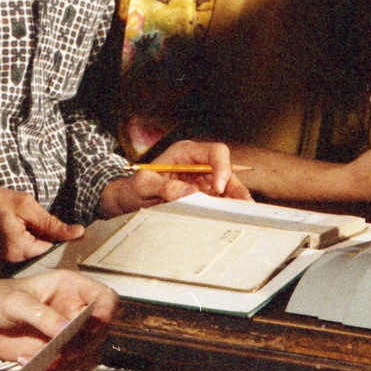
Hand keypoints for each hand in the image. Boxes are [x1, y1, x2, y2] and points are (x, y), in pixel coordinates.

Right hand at [0, 176, 78, 272]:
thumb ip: (51, 222)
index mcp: (19, 250)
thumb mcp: (21, 203)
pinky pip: (2, 265)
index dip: (48, 234)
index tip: (36, 222)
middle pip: (35, 257)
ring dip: (17, 247)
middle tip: (14, 223)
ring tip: (0, 229)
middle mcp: (7, 268)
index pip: (51, 249)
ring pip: (19, 261)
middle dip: (32, 241)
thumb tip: (77, 233)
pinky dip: (1, 252)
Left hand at [0, 268, 118, 363]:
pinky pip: (68, 370)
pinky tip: (30, 362)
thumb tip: (66, 329)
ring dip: (69, 363)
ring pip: (89, 355)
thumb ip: (43, 316)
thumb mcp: (16, 302)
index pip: (106, 299)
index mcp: (70, 288)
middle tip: (60, 350)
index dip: (105, 314)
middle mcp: (72, 311)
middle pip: (101, 333)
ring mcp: (65, 334)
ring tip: (43, 360)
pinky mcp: (54, 354)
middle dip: (82, 346)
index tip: (91, 326)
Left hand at [101, 139, 247, 212]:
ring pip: (227, 187)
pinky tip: (233, 219)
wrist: (127, 202)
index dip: (221, 168)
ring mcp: (202, 181)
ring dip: (235, 200)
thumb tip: (191, 192)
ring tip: (243, 214)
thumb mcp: (143, 185)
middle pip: (226, 170)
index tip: (218, 188)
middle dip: (235, 187)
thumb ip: (165, 187)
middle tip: (241, 206)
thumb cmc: (133, 188)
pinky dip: (227, 209)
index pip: (214, 152)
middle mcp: (198, 164)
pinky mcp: (202, 196)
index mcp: (185, 153)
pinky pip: (220, 201)